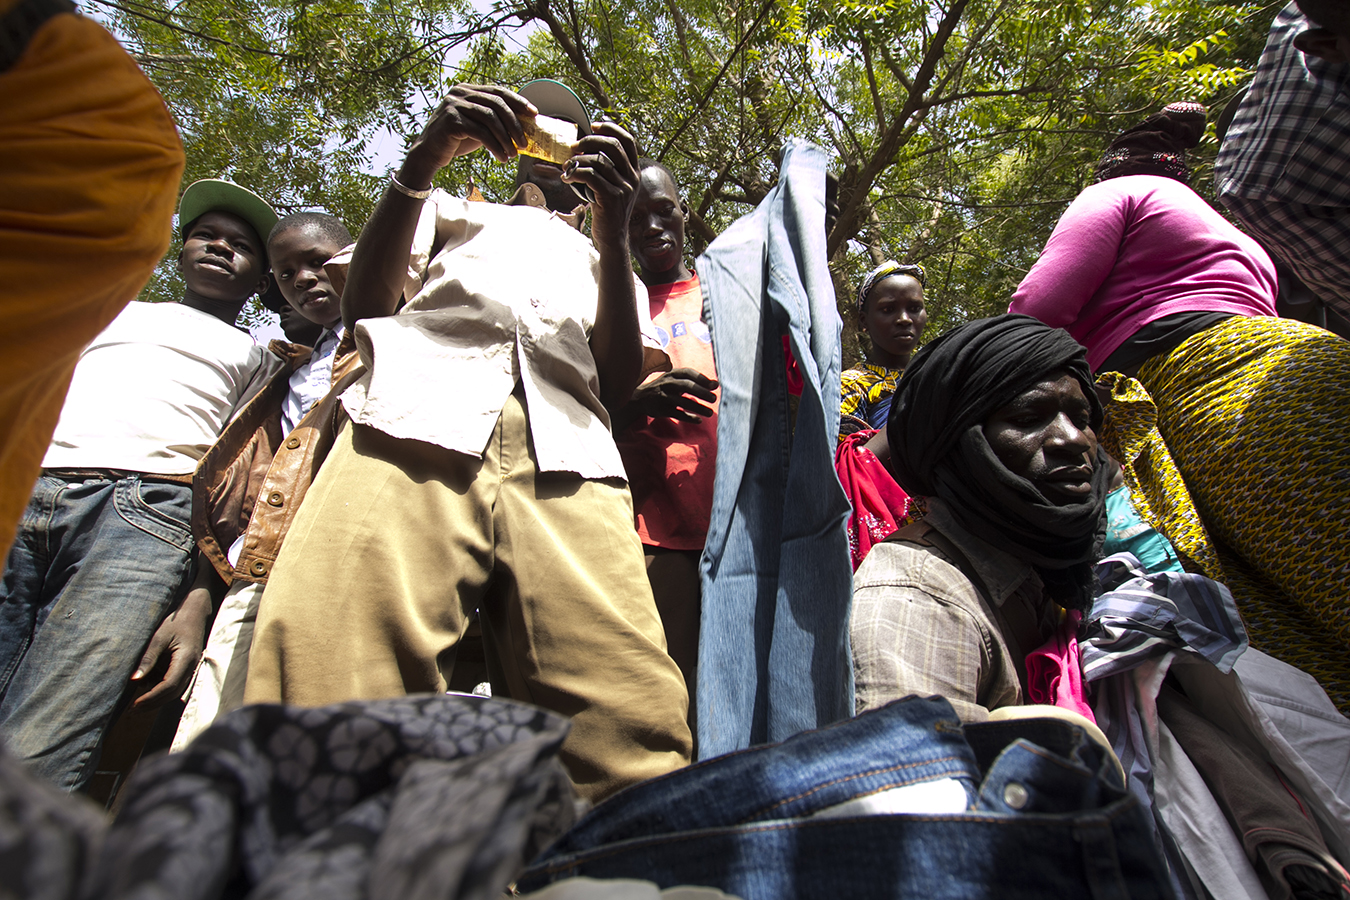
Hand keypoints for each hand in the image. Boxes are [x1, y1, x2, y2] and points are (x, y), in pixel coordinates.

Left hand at [129, 587, 212, 707]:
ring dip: (156, 700)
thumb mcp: (159, 638)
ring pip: (174, 692)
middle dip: (152, 703)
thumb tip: (135, 680)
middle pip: (172, 693)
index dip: (151, 697)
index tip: (134, 704)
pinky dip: (161, 690)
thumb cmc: (176, 623)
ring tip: (137, 703)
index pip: (168, 685)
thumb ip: (148, 659)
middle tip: (132, 710)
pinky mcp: (187, 668)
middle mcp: (191, 668)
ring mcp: (191, 669)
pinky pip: (175, 685)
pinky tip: (147, 688)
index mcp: (185, 660)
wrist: (195, 614)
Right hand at [400, 84, 536, 187]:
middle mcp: (460, 93)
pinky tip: (501, 157)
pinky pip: (480, 132)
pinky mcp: (451, 120)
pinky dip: (494, 146)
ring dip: (506, 138)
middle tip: (524, 143)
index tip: (533, 114)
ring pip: (490, 119)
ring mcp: (454, 105)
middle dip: (515, 124)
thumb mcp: (477, 125)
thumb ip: (494, 120)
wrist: (429, 153)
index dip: (518, 102)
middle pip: (497, 104)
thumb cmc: (456, 140)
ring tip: (513, 154)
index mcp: (468, 89)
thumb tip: (523, 124)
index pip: (498, 91)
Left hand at [563, 122, 639, 249]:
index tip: (593, 126)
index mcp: (634, 172)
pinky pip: (591, 176)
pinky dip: (575, 173)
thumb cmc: (607, 210)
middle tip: (574, 147)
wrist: (612, 237)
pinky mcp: (612, 197)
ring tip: (567, 167)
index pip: (627, 141)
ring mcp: (624, 187)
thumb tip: (583, 149)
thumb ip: (605, 169)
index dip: (610, 128)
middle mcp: (632, 178)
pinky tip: (567, 177)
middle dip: (590, 141)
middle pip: (612, 146)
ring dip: (578, 160)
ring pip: (598, 161)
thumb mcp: (611, 186)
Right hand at [628, 367, 718, 422]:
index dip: (701, 378)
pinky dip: (688, 417)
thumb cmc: (665, 387)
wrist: (640, 398)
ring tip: (710, 413)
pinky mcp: (661, 409)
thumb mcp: (675, 379)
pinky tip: (698, 420)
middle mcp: (667, 383)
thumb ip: (694, 381)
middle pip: (686, 386)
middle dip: (701, 392)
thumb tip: (716, 384)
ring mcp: (663, 396)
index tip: (714, 385)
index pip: (688, 373)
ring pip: (682, 401)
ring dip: (697, 407)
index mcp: (672, 374)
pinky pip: (677, 414)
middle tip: (714, 399)